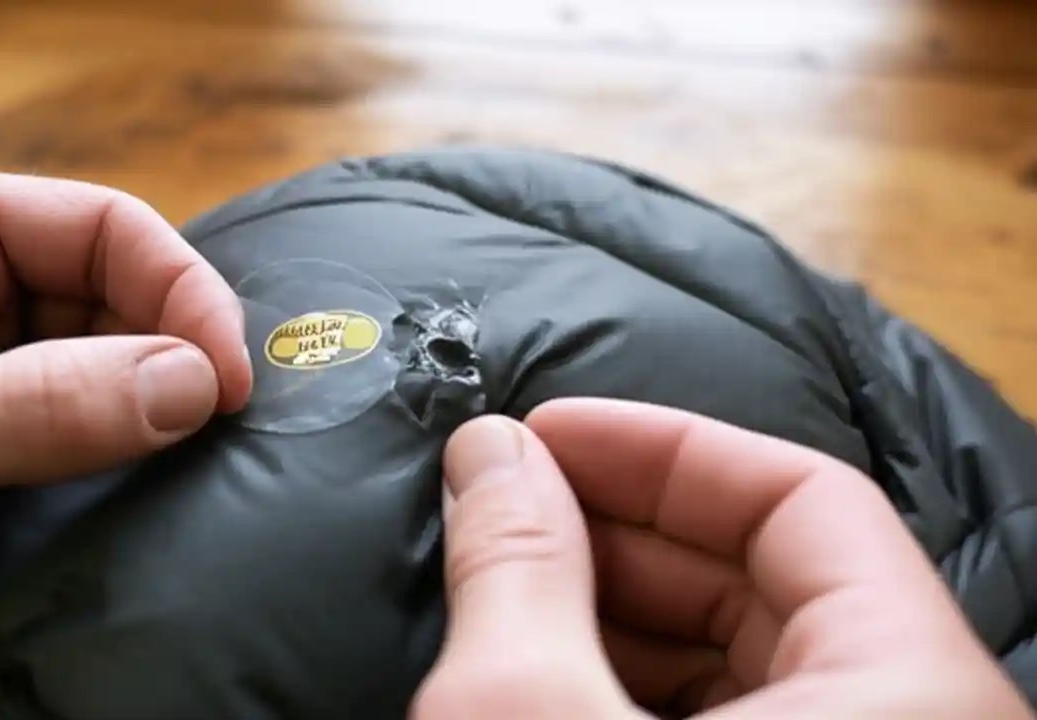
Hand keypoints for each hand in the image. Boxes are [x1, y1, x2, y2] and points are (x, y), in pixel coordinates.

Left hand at [0, 165, 250, 690]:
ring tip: (189, 460)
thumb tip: (195, 385)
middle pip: (107, 291)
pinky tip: (141, 484)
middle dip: (168, 350)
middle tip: (219, 429)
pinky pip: (68, 427)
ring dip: (146, 405)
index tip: (228, 381)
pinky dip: (112, 452)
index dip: (177, 291)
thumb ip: (40, 405)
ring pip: (95, 361)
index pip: (97, 227)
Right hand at [413, 400, 1032, 718]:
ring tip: (506, 585)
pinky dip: (631, 686)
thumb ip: (515, 565)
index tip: (548, 432)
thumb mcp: (531, 713)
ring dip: (615, 609)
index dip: (662, 448)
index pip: (805, 499)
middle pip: (773, 576)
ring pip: (744, 659)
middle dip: (621, 530)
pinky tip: (543, 668)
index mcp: (910, 697)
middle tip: (506, 507)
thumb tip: (488, 452)